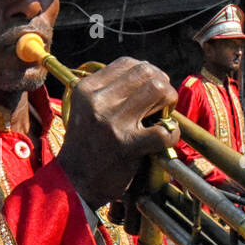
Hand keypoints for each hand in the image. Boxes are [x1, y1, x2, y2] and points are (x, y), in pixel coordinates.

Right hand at [54, 57, 179, 208]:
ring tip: (162, 116)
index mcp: (87, 89)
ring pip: (158, 90)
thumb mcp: (86, 109)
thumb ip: (109, 91)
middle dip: (162, 85)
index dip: (147, 71)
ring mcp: (113, 123)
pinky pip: (164, 129)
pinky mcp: (127, 145)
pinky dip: (171, 134)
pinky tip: (165, 139)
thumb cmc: (85, 145)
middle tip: (162, 102)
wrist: (72, 182)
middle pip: (146, 73)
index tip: (151, 86)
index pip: (127, 63)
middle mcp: (98, 101)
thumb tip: (148, 77)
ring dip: (169, 102)